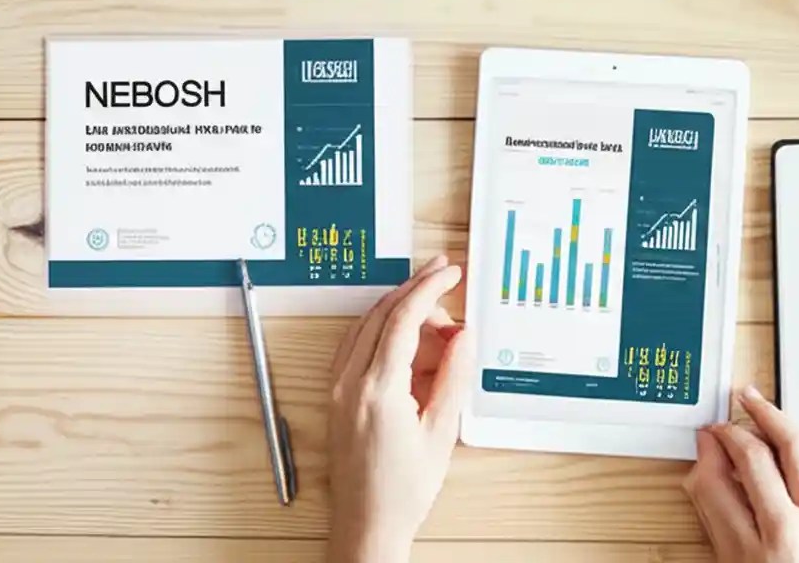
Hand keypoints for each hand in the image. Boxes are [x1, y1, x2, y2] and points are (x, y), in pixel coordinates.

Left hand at [327, 256, 474, 562]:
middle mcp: (350, 384)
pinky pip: (354, 345)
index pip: (403, 320)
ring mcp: (337, 389)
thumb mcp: (441, 431)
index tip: (449, 273)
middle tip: (444, 276)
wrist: (368, 524)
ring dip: (397, 308)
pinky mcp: (335, 397)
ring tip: (435, 309)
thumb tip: (462, 334)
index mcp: (378, 391)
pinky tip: (403, 333)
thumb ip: (453, 376)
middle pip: (381, 314)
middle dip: (414, 289)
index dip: (429, 289)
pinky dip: (380, 329)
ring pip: (364, 326)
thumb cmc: (403, 490)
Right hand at [683, 386, 798, 562]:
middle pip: (756, 456)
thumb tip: (708, 462)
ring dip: (778, 419)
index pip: (716, 484)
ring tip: (763, 407)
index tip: (707, 435)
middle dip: (738, 425)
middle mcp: (790, 535)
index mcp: (750, 556)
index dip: (709, 450)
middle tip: (731, 407)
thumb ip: (718, 514)